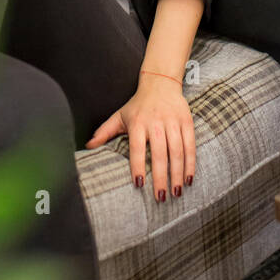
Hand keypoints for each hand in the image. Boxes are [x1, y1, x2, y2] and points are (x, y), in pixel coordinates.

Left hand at [85, 72, 194, 199]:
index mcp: (137, 122)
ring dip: (177, 173)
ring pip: (176, 151)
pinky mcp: (186, 121)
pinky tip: (189, 178)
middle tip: (161, 197)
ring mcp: (172, 121)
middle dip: (160, 177)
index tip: (138, 184)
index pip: (137, 147)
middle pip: (159, 153)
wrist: (160, 82)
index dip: (137, 166)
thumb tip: (88, 147)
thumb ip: (104, 132)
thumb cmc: (138, 105)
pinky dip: (191, 163)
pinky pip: (190, 145)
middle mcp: (155, 122)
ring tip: (176, 192)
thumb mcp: (120, 116)